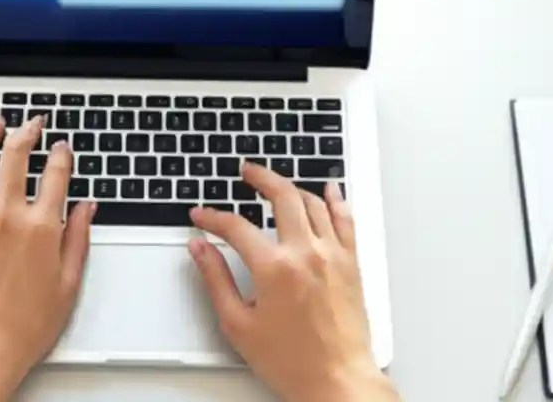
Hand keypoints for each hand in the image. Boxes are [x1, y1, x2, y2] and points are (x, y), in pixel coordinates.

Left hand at [0, 113, 94, 401]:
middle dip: (26, 132)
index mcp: (40, 227)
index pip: (55, 173)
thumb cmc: (24, 326)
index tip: (63, 146)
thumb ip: (78, 239)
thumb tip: (85, 209)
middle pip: (15, 156)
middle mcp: (6, 217)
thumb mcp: (68, 284)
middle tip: (32, 122)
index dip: (62, 153)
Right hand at [188, 164, 398, 401]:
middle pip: (281, 196)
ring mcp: (333, 256)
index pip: (236, 227)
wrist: (338, 381)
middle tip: (247, 171)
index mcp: (274, 268)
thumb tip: (200, 250)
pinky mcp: (352, 264)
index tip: (202, 216)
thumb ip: (216, 280)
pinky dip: (335, 200)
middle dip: (259, 177)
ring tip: (277, 183)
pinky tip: (329, 190)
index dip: (213, 217)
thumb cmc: (292, 362)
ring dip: (292, 187)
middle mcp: (306, 253)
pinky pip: (345, 220)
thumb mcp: (238, 324)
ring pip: (313, 203)